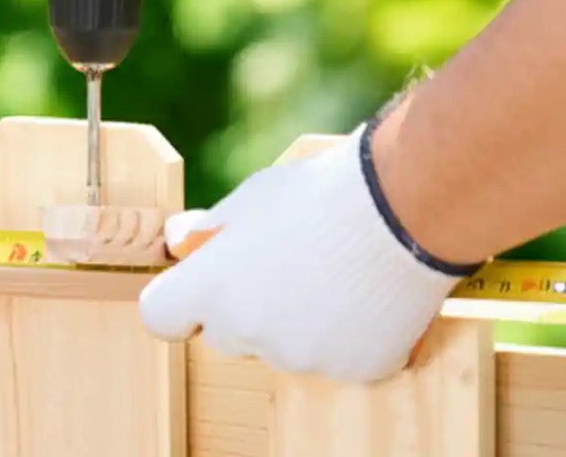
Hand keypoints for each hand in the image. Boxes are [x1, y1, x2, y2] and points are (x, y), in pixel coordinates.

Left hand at [138, 121, 483, 382]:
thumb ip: (210, 229)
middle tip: (283, 266)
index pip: (161, 316)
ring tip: (334, 274)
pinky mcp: (351, 370)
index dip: (177, 300)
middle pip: (224, 333)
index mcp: (211, 288)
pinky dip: (346, 336)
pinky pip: (336, 358)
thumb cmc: (320, 194)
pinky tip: (365, 295)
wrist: (404, 207)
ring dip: (296, 322)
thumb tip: (178, 241)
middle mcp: (248, 332)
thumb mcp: (251, 198)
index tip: (198, 286)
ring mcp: (301, 357)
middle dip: (242, 307)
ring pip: (282, 348)